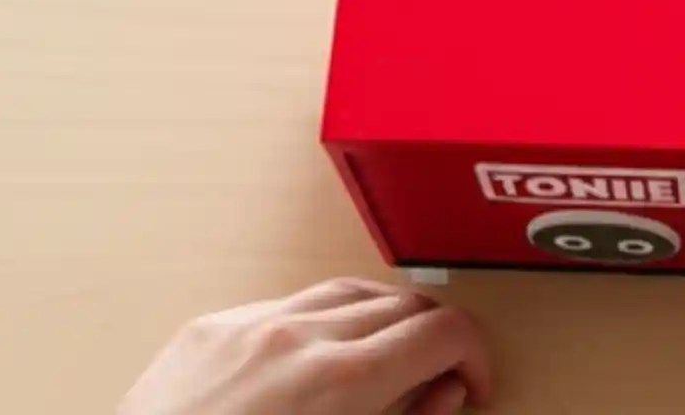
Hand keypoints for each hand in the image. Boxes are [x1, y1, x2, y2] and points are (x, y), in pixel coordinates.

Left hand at [119, 278, 491, 414]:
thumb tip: (444, 392)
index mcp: (339, 380)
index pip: (441, 330)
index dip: (474, 354)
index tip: (474, 385)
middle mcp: (298, 335)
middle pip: (403, 303)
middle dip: (436, 337)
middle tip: (440, 378)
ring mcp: (248, 324)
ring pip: (349, 292)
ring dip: (385, 319)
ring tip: (389, 359)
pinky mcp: (209, 327)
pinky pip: (287, 304)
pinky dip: (324, 321)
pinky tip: (318, 357)